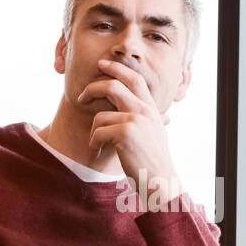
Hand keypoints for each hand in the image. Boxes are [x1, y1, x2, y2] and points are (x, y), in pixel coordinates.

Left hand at [78, 59, 183, 208]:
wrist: (160, 181)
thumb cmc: (154, 162)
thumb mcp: (157, 134)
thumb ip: (152, 120)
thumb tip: (163, 116)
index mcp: (151, 108)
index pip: (135, 78)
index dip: (117, 68)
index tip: (102, 65)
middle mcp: (144, 110)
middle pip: (114, 85)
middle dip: (93, 88)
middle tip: (82, 96)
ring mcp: (135, 120)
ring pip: (101, 115)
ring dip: (94, 131)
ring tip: (98, 143)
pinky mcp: (125, 133)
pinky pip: (98, 132)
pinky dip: (94, 143)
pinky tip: (98, 151)